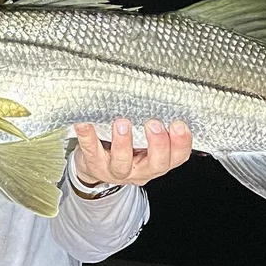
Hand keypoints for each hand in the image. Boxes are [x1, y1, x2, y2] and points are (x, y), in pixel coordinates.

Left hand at [72, 118, 191, 187]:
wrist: (95, 167)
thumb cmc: (127, 148)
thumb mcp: (146, 141)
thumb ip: (158, 126)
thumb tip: (166, 96)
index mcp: (157, 162)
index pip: (177, 157)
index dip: (181, 143)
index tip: (179, 124)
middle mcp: (140, 170)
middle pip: (156, 164)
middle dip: (158, 144)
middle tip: (154, 124)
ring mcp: (116, 170)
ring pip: (122, 162)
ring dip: (123, 143)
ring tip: (122, 123)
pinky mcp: (94, 164)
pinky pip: (90, 150)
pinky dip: (87, 136)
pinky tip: (84, 123)